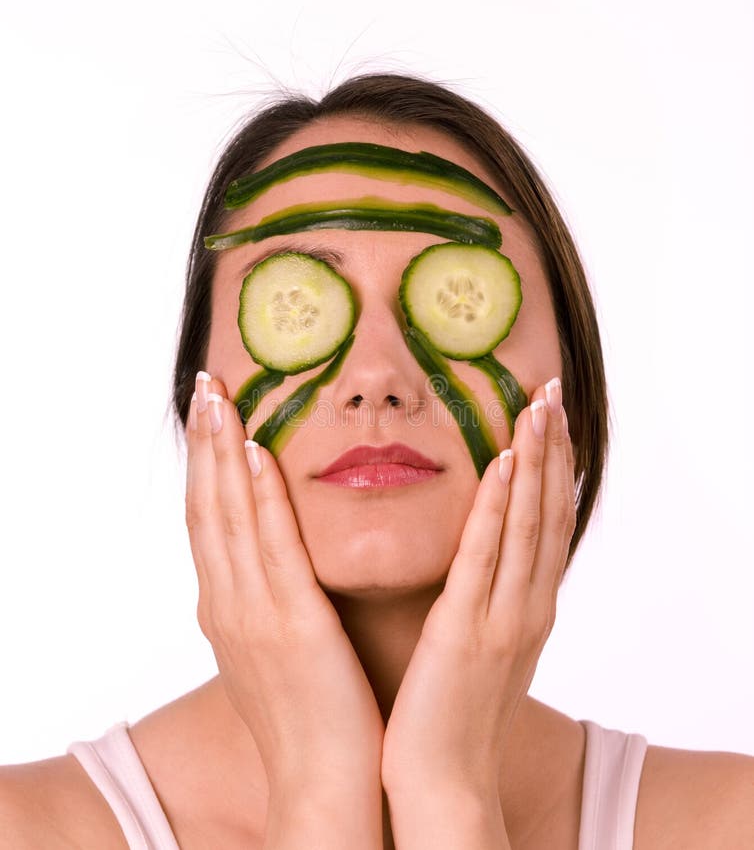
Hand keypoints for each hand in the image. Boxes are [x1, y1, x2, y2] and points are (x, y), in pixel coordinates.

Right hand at [185, 372, 385, 798]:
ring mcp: (254, 614)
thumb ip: (268, 600)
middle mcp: (228, 603)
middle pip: (207, 506)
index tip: (207, 413)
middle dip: (202, 442)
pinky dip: (259, 499)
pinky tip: (256, 456)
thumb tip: (273, 562)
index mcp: (226, 608)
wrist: (321, 783)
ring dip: (220, 452)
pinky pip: (271, 549)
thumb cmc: (308, 714)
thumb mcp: (275, 647)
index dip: (203, 464)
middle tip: (202, 384)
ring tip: (219, 397)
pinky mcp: (292, 625)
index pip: (208, 521)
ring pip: (229, 517)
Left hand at [380, 377, 575, 799]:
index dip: (555, 470)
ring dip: (535, 461)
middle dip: (554, 450)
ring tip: (538, 406)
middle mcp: (527, 606)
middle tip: (554, 392)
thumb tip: (480, 561)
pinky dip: (498, 507)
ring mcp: (503, 617)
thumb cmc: (453, 713)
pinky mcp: (466, 628)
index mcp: (528, 609)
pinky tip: (503, 464)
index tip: (554, 421)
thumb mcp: (483, 647)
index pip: (548, 525)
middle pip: (548, 513)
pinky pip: (485, 556)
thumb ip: (487, 601)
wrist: (443, 782)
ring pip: (526, 524)